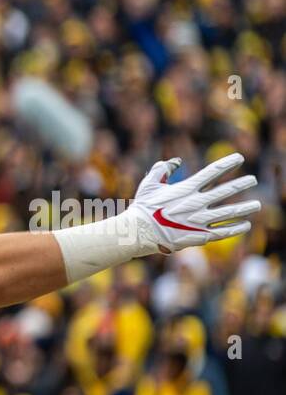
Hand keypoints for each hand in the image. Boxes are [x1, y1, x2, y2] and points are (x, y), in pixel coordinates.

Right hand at [125, 153, 258, 251]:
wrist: (138, 233)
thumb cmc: (141, 208)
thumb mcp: (148, 185)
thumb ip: (162, 169)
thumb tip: (175, 161)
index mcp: (186, 188)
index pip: (213, 171)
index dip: (228, 163)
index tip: (240, 158)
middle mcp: (197, 202)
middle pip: (227, 190)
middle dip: (243, 184)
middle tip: (253, 180)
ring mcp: (199, 220)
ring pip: (230, 212)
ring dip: (246, 208)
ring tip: (257, 205)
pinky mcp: (198, 236)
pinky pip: (222, 232)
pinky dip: (236, 228)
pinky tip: (245, 225)